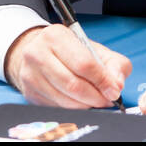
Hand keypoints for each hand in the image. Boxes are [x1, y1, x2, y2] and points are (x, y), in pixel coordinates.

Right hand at [4, 24, 131, 108]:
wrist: (40, 52)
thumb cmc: (71, 52)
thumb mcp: (96, 49)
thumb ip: (114, 64)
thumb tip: (117, 85)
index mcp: (56, 36)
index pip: (83, 63)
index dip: (102, 80)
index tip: (113, 91)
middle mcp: (38, 53)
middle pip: (73, 84)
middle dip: (95, 97)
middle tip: (106, 100)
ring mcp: (30, 74)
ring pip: (64, 99)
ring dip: (84, 105)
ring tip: (95, 101)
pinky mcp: (29, 92)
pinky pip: (55, 107)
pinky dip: (72, 108)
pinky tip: (79, 103)